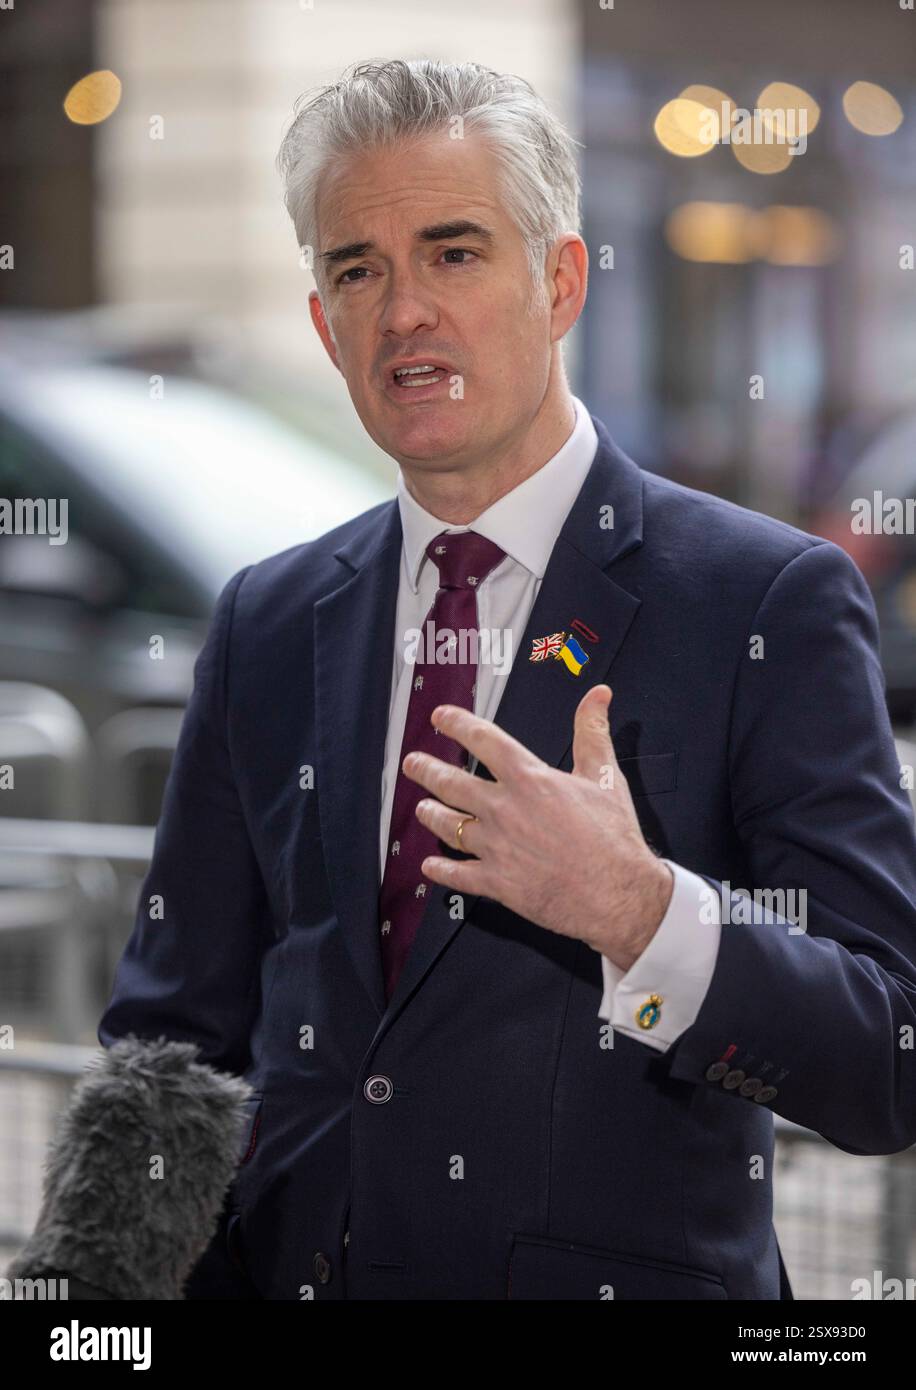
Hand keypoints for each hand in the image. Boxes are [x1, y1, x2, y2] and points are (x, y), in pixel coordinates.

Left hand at [402, 684, 673, 970]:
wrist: (618, 894)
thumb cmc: (613, 838)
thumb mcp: (605, 776)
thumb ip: (592, 732)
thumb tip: (597, 696)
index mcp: (530, 780)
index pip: (484, 742)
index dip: (457, 725)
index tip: (440, 717)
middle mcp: (505, 810)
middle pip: (453, 784)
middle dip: (427, 770)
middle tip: (413, 763)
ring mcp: (497, 847)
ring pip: (450, 826)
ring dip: (431, 815)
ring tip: (421, 808)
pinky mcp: (498, 883)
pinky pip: (459, 875)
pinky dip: (441, 871)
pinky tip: (429, 867)